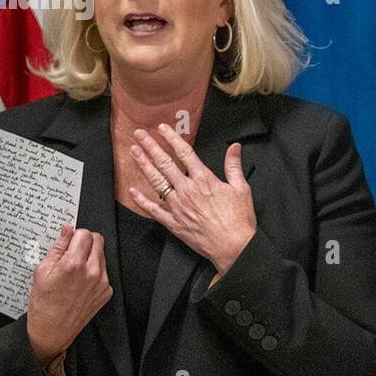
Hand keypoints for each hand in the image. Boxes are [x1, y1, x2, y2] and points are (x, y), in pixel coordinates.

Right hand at [27, 224, 111, 364]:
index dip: (75, 235)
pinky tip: (80, 282)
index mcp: (73, 264)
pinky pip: (103, 271)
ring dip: (90, 256)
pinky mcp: (106, 291)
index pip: (84, 233)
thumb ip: (58, 247)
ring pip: (102, 255)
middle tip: (72, 251)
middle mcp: (92, 272)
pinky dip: (93, 271)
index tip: (69, 241)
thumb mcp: (42, 271)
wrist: (52, 330)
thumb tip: (67, 229)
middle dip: (85, 241)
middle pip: (98, 240)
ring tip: (74, 270)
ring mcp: (102, 282)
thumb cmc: (43, 303)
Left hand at [128, 124, 256, 274]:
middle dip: (151, 147)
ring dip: (144, 165)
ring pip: (156, 182)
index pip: (184, 153)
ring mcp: (178, 207)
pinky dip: (142, 200)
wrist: (233, 246)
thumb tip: (235, 148)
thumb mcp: (242, 188)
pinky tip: (133, 191)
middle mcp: (188, 191)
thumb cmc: (238, 221)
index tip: (163, 129)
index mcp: (204, 180)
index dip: (172, 138)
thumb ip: (234, 166)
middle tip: (140, 135)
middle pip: (165, 163)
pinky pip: (153, 210)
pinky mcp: (174, 223)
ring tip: (134, 153)